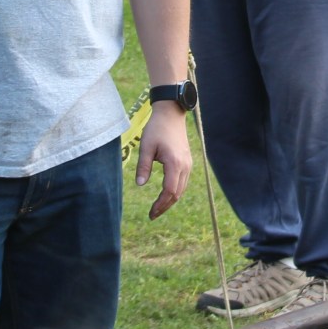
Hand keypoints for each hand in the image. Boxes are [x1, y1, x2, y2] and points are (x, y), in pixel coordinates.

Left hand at [135, 102, 192, 218]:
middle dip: (165, 206)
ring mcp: (188, 164)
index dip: (160, 205)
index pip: (169, 191)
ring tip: (157, 208)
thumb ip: (143, 167)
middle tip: (152, 215)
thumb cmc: (156, 129)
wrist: (171, 114)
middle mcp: (185, 166)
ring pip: (181, 189)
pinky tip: (165, 195)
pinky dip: (174, 191)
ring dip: (170, 200)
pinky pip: (182, 182)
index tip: (151, 213)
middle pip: (177, 194)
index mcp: (175, 163)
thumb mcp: (146, 147)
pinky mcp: (187, 161)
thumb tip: (139, 185)